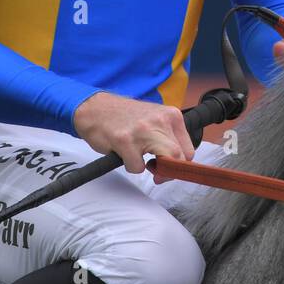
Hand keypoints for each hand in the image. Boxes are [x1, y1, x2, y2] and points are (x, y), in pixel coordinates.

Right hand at [72, 91, 195, 182]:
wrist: (95, 108)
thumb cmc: (124, 117)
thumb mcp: (154, 119)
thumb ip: (168, 137)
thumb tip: (179, 164)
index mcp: (171, 115)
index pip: (188, 149)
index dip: (180, 165)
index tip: (169, 169)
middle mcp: (160, 120)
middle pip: (180, 157)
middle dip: (170, 172)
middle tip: (158, 175)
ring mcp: (143, 130)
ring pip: (165, 163)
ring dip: (151, 170)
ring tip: (138, 157)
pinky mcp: (125, 140)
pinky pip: (137, 167)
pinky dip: (131, 166)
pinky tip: (123, 152)